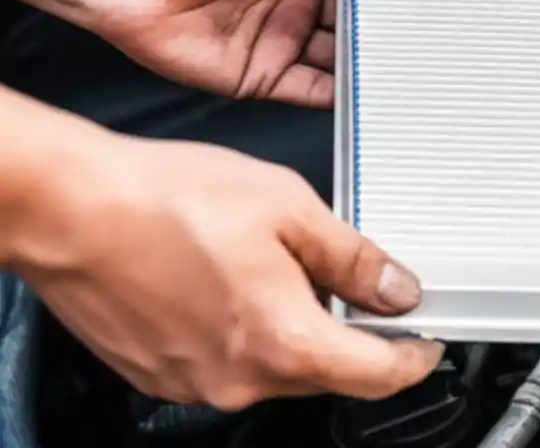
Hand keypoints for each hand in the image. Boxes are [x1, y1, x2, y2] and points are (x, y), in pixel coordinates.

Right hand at [7, 127, 441, 409]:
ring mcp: (196, 383)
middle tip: (354, 287)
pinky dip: (242, 332)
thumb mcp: (290, 208)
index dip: (414, 358)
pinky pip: (226, 363)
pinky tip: (227, 283)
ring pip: (274, 367)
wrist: (69, 209)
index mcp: (286, 342)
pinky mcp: (160, 373)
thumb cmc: (166, 201)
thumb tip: (398, 291)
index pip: (379, 376)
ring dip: (291, 329)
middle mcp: (241, 379)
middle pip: (326, 373)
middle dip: (350, 336)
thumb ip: (355, 260)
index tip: (427, 342)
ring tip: (270, 266)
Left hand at [90, 0, 390, 107]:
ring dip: (365, 66)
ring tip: (399, 71)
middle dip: (381, 34)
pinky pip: (308, 91)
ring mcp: (276, 40)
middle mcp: (292, 1)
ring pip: (337, 60)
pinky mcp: (257, 75)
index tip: (416, 2)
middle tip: (417, 43)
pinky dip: (337, 96)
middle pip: (352, 25)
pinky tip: (362, 92)